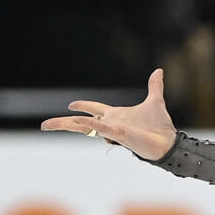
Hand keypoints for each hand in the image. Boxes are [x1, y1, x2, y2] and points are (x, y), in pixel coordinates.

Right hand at [41, 69, 175, 160]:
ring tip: (47, 125)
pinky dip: (92, 125)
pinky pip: (102, 129)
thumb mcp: (155, 101)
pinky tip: (80, 121)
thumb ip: (154, 87)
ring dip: (66, 124)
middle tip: (44, 125)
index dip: (82, 106)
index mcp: (115, 115)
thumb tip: (159, 71)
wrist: (169, 142)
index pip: (93, 110)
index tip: (70, 104)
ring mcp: (113, 129)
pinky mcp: (119, 134)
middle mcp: (110, 122)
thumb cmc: (160, 127)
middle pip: (81, 121)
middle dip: (63, 122)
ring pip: (84, 127)